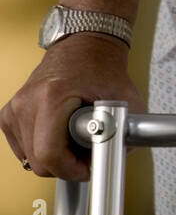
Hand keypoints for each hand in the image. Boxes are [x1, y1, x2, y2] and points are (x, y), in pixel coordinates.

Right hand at [1, 33, 144, 180]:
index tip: (87, 166)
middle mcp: (27, 102)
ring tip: (74, 139)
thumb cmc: (101, 66)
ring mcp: (15, 108)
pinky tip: (58, 135)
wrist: (85, 45)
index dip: (72, 169)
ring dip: (54, 157)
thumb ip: (125, 132)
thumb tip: (118, 159)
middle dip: (65, 165)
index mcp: (51, 97)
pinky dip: (41, 148)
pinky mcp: (9, 114)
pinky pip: (22, 148)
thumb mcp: (124, 99)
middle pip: (38, 161)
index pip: (49, 155)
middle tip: (85, 153)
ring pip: (29, 157)